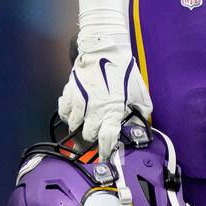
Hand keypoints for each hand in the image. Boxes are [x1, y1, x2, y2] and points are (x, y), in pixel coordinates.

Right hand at [58, 33, 152, 160]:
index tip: (105, 156)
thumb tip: (142, 126)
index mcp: (113, 110)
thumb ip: (141, 112)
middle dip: (92, 139)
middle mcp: (95, 108)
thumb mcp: (140, 93)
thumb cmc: (124, 71)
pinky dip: (68, 116)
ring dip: (79, 128)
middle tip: (94, 139)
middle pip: (88, 135)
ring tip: (84, 125)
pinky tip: (74, 113)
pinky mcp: (70, 92)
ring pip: (74, 126)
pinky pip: (64, 112)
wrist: (106, 49)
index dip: (105, 151)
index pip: (107, 138)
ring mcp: (80, 100)